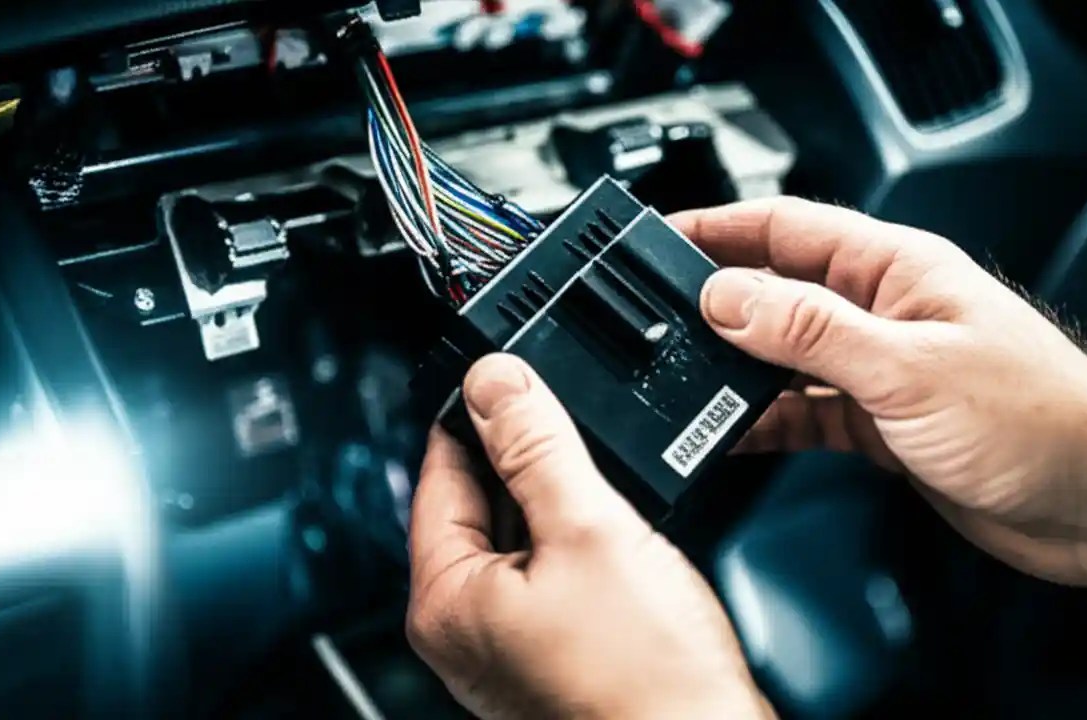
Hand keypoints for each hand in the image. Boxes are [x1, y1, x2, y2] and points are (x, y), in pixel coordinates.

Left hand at [407, 354, 772, 719]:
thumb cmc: (648, 683)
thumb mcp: (590, 531)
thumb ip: (537, 446)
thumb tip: (494, 381)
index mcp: (446, 600)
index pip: (438, 474)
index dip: (474, 415)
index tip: (506, 374)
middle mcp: (464, 628)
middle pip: (478, 503)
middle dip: (522, 455)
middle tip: (569, 417)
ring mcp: (506, 644)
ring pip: (517, 535)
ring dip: (554, 496)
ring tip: (603, 476)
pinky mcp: (548, 653)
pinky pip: (547, 571)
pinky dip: (574, 539)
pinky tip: (613, 527)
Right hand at [671, 198, 1086, 605]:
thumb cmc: (1038, 419)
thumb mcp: (906, 366)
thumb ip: (809, 330)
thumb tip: (727, 297)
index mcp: (894, 269)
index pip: (786, 227)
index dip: (719, 227)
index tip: (661, 238)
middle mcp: (879, 311)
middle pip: (776, 291)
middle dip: (715, 302)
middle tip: (656, 317)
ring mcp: (875, 368)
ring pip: (782, 358)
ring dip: (734, 370)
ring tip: (683, 380)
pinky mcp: (876, 422)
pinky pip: (800, 413)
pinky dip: (762, 422)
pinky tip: (729, 433)